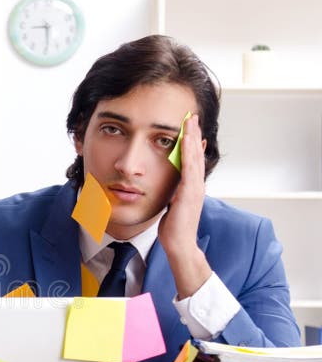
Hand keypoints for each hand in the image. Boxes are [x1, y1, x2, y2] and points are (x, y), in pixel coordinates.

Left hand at [158, 114, 211, 297]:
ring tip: (191, 121)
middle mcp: (196, 185)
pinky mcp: (189, 193)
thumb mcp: (171, 204)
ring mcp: (195, 188)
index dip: (191, 142)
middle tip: (193, 116)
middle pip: (197, 153)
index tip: (188, 126)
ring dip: (193, 138)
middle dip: (194, 134)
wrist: (179, 245)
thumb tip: (165, 186)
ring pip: (195, 157)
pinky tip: (187, 140)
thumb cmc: (173, 228)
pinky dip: (190, 153)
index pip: (192, 159)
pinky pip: (190, 168)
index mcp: (191, 187)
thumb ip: (171, 193)